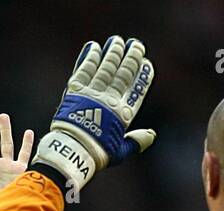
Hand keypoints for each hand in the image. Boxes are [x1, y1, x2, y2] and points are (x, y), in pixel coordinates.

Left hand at [33, 35, 155, 192]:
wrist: (72, 151)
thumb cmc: (96, 154)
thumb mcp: (120, 151)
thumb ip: (135, 142)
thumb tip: (151, 135)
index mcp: (122, 115)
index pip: (136, 90)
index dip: (142, 77)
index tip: (146, 64)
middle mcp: (110, 100)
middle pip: (123, 74)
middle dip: (130, 58)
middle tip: (135, 45)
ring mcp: (92, 93)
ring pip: (106, 68)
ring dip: (112, 53)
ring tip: (117, 41)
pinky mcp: (76, 91)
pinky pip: (84, 70)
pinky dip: (90, 58)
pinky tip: (94, 47)